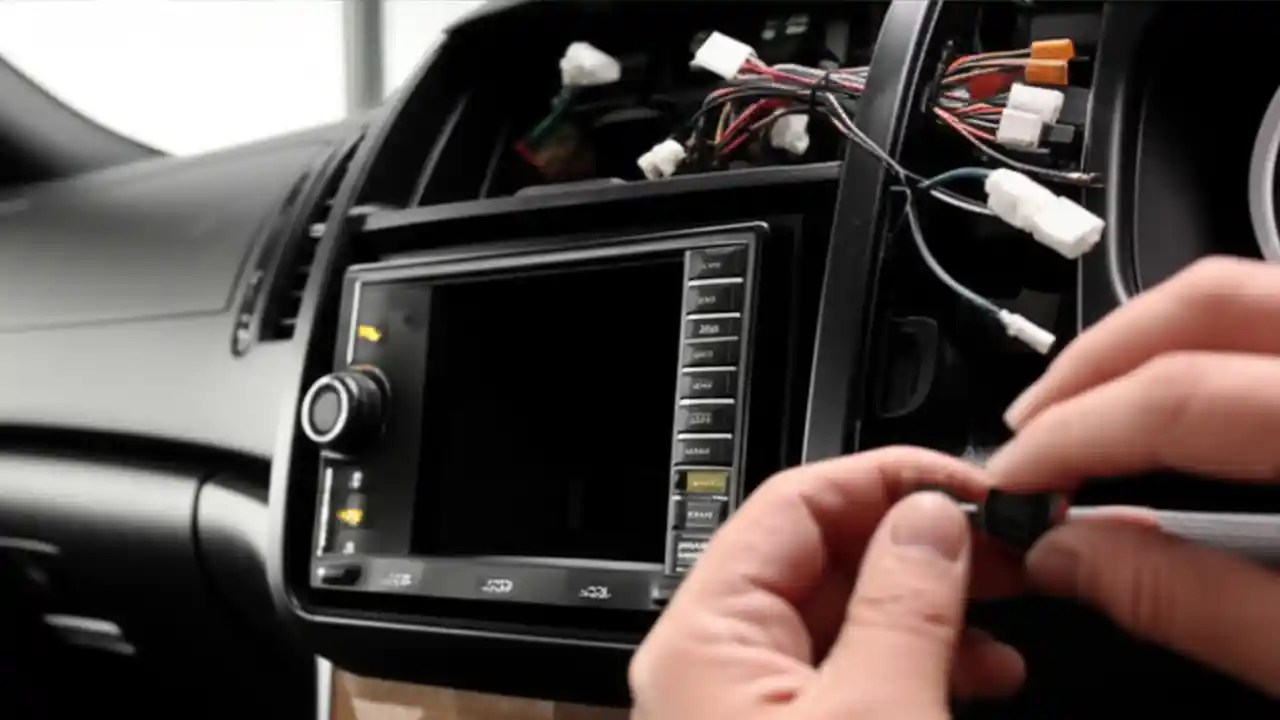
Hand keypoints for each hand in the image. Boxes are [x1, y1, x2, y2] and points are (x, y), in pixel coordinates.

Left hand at [630, 448, 1024, 718]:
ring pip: (848, 622)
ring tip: (1009, 612)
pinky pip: (856, 681)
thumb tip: (929, 519)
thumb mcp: (877, 718)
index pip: (789, 506)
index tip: (969, 486)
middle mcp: (716, 670)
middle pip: (821, 559)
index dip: (885, 481)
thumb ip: (903, 609)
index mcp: (704, 643)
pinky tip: (984, 674)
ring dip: (933, 609)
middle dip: (920, 545)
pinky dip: (921, 667)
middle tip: (1006, 545)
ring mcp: (752, 712)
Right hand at [990, 256, 1279, 693]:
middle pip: (1206, 301)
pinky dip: (1204, 351)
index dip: (1070, 436)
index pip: (1179, 398)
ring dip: (1141, 344)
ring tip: (1080, 409)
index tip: (1011, 484)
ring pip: (1242, 292)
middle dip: (1091, 361)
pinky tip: (1172, 407)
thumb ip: (1194, 605)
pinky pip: (1273, 322)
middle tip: (1028, 427)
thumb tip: (1071, 560)